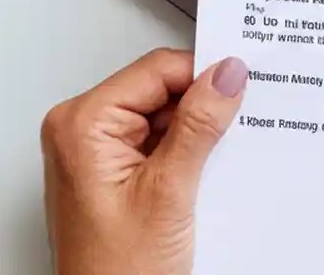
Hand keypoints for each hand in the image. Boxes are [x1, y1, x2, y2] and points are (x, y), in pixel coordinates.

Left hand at [41, 49, 248, 274]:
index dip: (203, 76)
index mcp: (82, 124)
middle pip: (160, 89)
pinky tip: (202, 178)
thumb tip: (226, 75)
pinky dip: (188, 155)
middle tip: (232, 131)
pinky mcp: (114, 173)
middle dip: (201, 108)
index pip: (157, 69)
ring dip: (196, 135)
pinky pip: (159, 143)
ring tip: (210, 169)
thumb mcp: (168, 192)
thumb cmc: (114, 273)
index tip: (241, 87)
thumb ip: (199, 126)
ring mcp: (97, 153)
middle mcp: (81, 132)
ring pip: (164, 116)